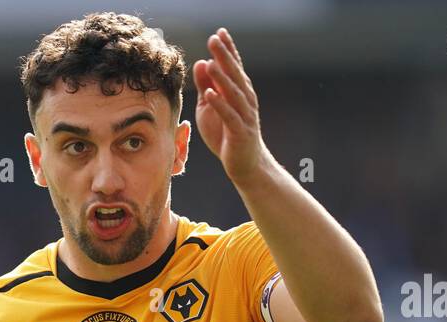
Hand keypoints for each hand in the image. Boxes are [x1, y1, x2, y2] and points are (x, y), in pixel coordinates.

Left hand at [192, 28, 271, 186]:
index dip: (228, 50)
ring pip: (233, 93)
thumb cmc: (226, 134)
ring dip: (222, 78)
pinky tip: (210, 94)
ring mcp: (244, 116)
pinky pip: (229, 116)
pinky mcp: (239, 132)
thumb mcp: (211, 108)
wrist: (245, 164)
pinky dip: (220, 104)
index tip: (219, 32)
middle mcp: (245, 100)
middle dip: (224, 57)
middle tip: (214, 39)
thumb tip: (200, 63)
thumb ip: (206, 87)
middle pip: (234, 75)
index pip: (234, 67)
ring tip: (211, 63)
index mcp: (239, 92)